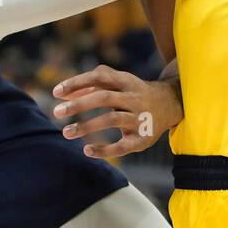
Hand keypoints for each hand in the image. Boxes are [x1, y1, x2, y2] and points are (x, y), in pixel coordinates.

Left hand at [52, 65, 183, 159]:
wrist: (171, 105)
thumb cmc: (134, 93)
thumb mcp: (119, 82)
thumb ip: (91, 84)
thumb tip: (62, 94)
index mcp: (126, 81)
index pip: (99, 77)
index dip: (77, 83)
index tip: (56, 92)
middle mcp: (134, 97)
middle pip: (105, 97)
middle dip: (79, 105)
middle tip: (56, 112)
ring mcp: (140, 118)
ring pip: (112, 119)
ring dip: (87, 126)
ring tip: (66, 132)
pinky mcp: (144, 138)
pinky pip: (123, 146)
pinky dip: (104, 150)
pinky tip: (87, 150)